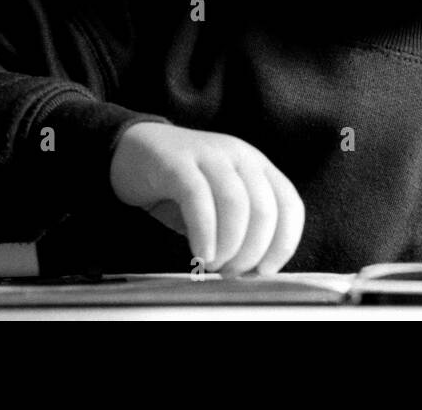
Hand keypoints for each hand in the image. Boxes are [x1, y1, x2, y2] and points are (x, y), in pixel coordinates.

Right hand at [109, 121, 304, 275]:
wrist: (132, 149)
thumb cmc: (180, 186)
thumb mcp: (220, 205)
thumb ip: (241, 227)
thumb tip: (252, 269)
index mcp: (258, 166)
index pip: (289, 204)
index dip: (284, 243)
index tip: (265, 271)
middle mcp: (240, 156)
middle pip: (264, 209)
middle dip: (252, 251)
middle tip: (232, 273)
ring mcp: (210, 155)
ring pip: (236, 204)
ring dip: (230, 245)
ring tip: (214, 265)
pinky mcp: (178, 162)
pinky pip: (198, 198)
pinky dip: (205, 232)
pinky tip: (201, 253)